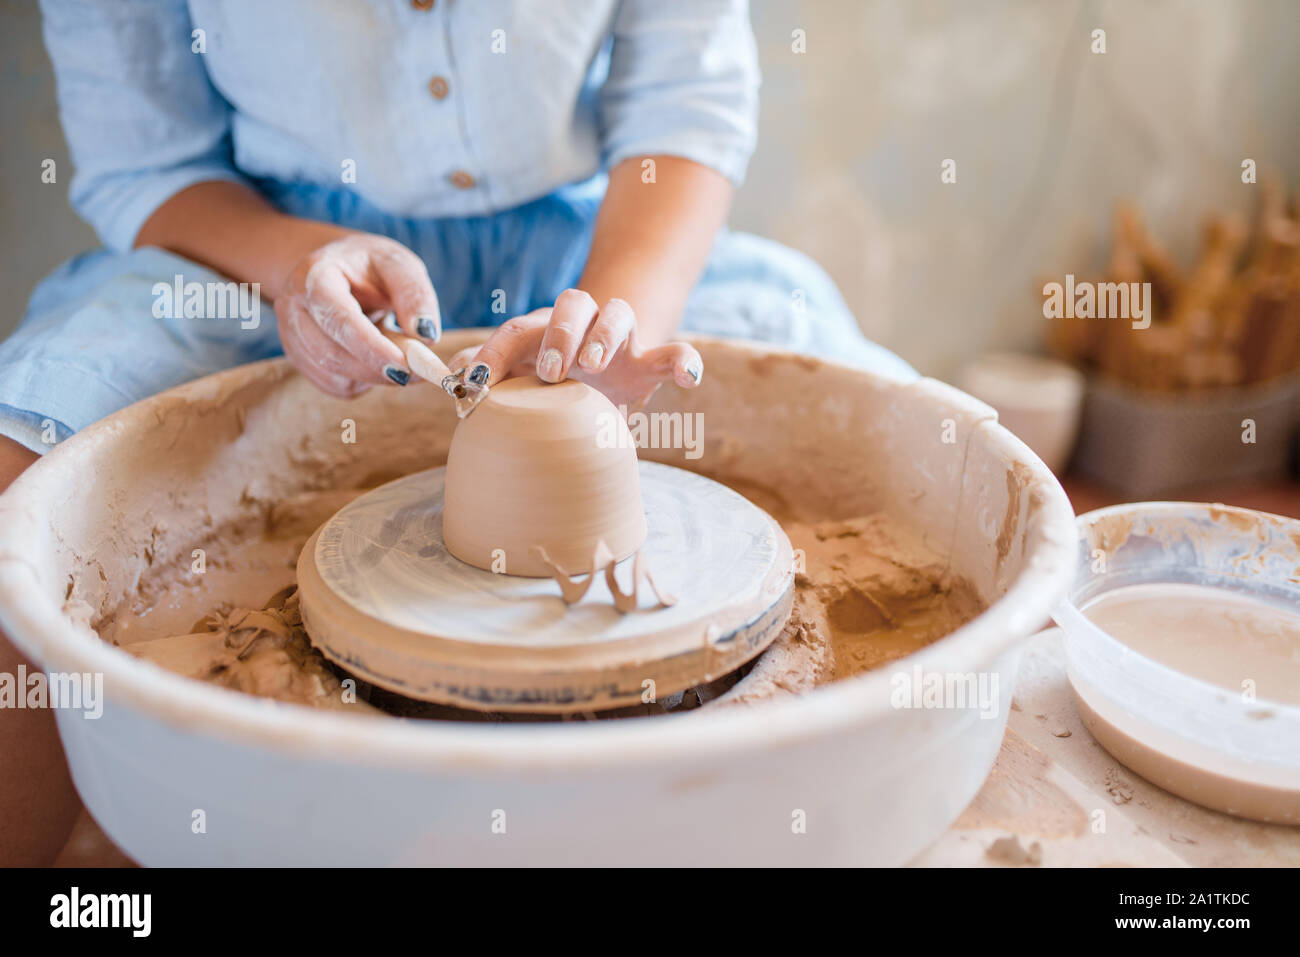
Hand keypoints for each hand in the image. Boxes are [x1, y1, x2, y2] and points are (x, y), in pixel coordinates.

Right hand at [275, 232, 441, 396]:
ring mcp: (291, 337)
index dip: (370, 346)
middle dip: (376, 369)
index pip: (336, 318)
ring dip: (374, 375)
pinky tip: (377, 358)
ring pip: (333, 375)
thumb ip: (413, 293)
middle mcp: (293, 308)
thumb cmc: (369, 266)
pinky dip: (365, 380)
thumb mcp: (397, 263)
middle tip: (418, 372)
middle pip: (330, 354)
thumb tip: (425, 335)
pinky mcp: (302, 360)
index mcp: (313, 276)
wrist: (336, 271)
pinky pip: (336, 385)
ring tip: (398, 352)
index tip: (404, 365)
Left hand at [448, 290, 702, 409]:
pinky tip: (689, 380)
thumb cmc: (555, 383)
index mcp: (544, 329)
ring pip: (619, 315)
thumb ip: (492, 374)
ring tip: (594, 366)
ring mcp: (621, 340)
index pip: (518, 330)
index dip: (496, 352)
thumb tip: (448, 376)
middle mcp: (583, 324)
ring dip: (604, 336)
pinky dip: (684, 361)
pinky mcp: (652, 363)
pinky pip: (676, 354)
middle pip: (572, 304)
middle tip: (549, 372)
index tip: (478, 384)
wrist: (605, 383)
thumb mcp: (523, 379)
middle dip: (558, 333)